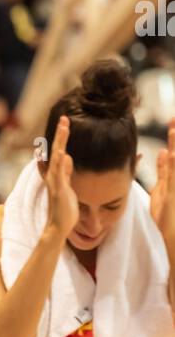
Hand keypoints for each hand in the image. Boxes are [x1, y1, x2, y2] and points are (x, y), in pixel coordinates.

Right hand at [43, 115, 78, 240]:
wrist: (57, 227)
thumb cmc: (64, 209)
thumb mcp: (68, 187)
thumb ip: (66, 173)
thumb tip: (68, 158)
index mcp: (56, 175)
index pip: (58, 152)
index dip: (61, 138)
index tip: (65, 123)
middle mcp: (53, 176)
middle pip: (56, 151)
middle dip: (60, 135)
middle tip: (64, 119)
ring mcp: (55, 183)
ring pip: (56, 158)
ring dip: (60, 142)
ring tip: (64, 127)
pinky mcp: (59, 191)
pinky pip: (59, 175)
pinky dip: (60, 164)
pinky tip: (63, 153)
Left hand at [150, 119, 174, 252]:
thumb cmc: (168, 218)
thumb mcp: (163, 190)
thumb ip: (164, 171)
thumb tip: (163, 151)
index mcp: (174, 177)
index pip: (174, 154)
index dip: (174, 137)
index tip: (172, 121)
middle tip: (173, 118)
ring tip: (173, 128)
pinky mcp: (174, 196)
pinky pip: (173, 178)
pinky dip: (171, 166)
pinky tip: (170, 153)